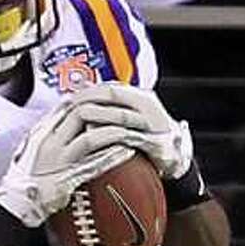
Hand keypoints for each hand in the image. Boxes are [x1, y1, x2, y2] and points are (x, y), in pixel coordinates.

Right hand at [0, 98, 128, 226]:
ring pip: (90, 133)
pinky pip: (92, 161)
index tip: (113, 98)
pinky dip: (111, 155)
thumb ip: (52, 135)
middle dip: (110, 107)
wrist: (14, 205)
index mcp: (43, 131)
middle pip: (82, 110)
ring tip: (134, 129)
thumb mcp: (35, 150)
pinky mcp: (65, 175)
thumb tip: (72, 122)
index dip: (94, 97)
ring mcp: (57, 157)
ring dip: (116, 130)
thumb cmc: (26, 180)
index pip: (70, 103)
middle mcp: (50, 139)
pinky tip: (127, 152)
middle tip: (131, 111)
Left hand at [71, 81, 193, 178]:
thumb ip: (112, 104)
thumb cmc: (149, 138)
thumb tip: (84, 89)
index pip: (111, 86)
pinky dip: (112, 137)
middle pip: (114, 95)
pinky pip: (130, 138)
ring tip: (79, 118)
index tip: (69, 95)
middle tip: (69, 105)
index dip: (88, 89)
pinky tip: (95, 138)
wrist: (175, 160)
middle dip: (89, 98)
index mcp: (142, 97)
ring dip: (98, 115)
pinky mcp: (155, 143)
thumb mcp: (133, 116)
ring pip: (121, 115)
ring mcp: (152, 124)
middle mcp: (148, 106)